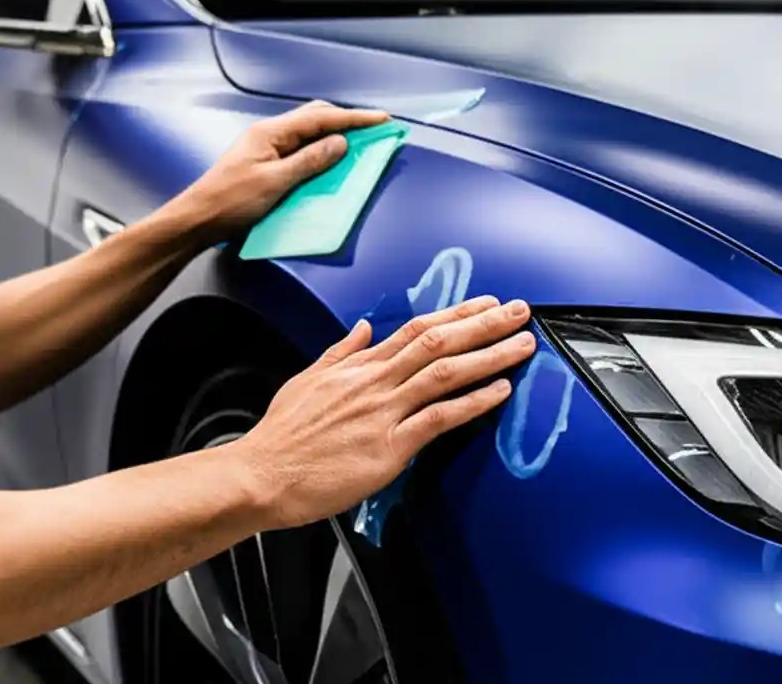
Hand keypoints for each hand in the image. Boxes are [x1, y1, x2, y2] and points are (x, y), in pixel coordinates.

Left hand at [171, 100, 388, 243]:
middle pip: (315, 118)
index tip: (381, 119)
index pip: (320, 118)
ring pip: (309, 133)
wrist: (199, 219)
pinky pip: (302, 149)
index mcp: (271, 132)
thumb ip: (310, 161)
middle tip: (374, 128)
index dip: (353, 118)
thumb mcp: (275, 182)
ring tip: (360, 141)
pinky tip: (332, 158)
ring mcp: (268, 147)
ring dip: (335, 134)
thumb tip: (340, 143)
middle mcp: (270, 134)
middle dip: (346, 120)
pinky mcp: (268, 163)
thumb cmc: (232, 201)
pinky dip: (322, 150)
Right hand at [226, 296, 534, 529]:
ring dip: (490, 356)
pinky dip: (473, 402)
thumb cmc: (282, 437)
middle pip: (438, 341)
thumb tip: (361, 327)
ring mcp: (383, 412)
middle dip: (484, 324)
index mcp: (358, 367)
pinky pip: (439, 418)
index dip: (456, 313)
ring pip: (446, 373)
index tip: (487, 304)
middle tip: (520, 312)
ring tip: (522, 345)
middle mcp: (375, 382)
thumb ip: (340, 352)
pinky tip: (499, 391)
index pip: (416, 329)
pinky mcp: (388, 447)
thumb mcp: (307, 380)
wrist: (259, 476)